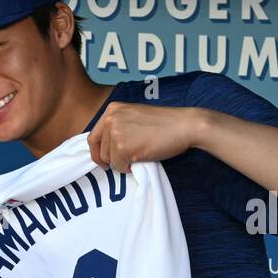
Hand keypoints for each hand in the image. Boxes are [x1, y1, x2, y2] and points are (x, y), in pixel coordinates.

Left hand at [87, 102, 206, 173]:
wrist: (184, 126)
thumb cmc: (164, 124)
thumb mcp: (134, 117)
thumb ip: (119, 126)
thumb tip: (105, 147)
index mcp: (112, 109)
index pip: (93, 136)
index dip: (97, 152)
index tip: (103, 161)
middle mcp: (111, 118)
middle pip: (99, 150)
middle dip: (110, 160)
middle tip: (124, 162)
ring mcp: (116, 132)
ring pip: (108, 160)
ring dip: (121, 163)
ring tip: (138, 155)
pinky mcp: (123, 146)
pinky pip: (118, 166)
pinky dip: (128, 168)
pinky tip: (141, 158)